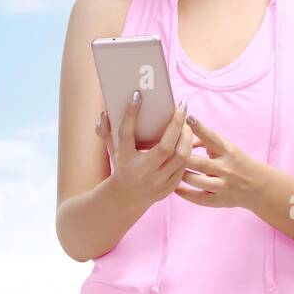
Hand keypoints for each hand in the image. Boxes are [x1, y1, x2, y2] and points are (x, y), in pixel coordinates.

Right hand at [96, 90, 194, 209]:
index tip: (138, 95)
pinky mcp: (170, 187)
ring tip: (186, 122)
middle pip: (165, 147)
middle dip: (176, 124)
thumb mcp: (112, 150)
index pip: (126, 134)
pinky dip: (188, 149)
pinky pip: (185, 166)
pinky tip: (188, 137)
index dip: (131, 114)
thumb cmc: (121, 166)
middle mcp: (142, 172)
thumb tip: (105, 113)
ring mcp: (157, 182)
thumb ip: (106, 131)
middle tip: (181, 106)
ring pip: (181, 156)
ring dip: (187, 136)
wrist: (126, 198)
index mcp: (124, 159)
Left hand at [174, 114, 265, 208]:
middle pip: (199, 162)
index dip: (200, 128)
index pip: (212, 138)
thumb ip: (206, 140)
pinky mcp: (218, 200)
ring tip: (168, 170)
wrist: (258, 186)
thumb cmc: (237, 162)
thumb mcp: (228, 147)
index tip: (188, 118)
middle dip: (181, 157)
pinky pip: (197, 198)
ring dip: (180, 175)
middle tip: (167, 152)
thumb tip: (184, 132)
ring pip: (195, 180)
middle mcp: (225, 168)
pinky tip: (174, 187)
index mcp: (228, 152)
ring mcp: (222, 185)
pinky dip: (183, 193)